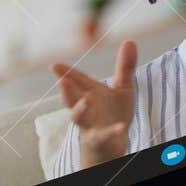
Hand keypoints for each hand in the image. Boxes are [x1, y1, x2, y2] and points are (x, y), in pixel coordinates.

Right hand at [51, 40, 136, 167]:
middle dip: (67, 91)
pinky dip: (110, 132)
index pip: (77, 81)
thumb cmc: (113, 114)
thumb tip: (130, 40)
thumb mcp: (122, 88)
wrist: (112, 144)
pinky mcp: (99, 140)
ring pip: (79, 119)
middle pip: (72, 99)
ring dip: (79, 110)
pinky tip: (120, 128)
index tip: (55, 66)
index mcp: (89, 93)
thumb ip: (125, 67)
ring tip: (85, 102)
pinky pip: (103, 136)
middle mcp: (85, 109)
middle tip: (62, 81)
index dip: (67, 73)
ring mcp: (89, 125)